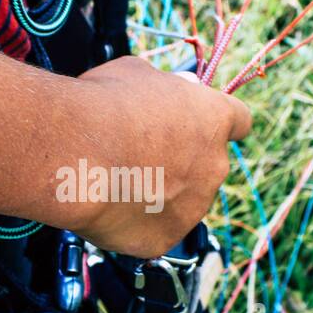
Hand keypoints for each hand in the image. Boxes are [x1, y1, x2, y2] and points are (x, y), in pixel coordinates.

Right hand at [62, 55, 250, 257]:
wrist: (73, 154)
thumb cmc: (101, 106)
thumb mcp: (136, 73)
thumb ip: (164, 85)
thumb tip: (176, 88)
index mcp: (215, 118)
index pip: (239, 121)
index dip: (217, 123)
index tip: (199, 125)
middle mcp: (214, 165)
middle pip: (206, 165)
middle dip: (180, 161)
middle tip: (139, 155)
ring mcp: (193, 207)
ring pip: (181, 200)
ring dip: (158, 192)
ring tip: (116, 179)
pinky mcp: (166, 238)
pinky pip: (154, 229)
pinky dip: (135, 221)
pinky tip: (109, 205)